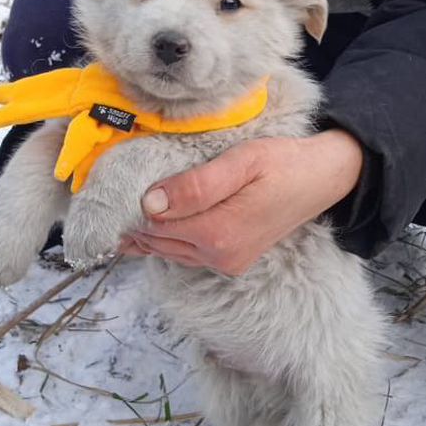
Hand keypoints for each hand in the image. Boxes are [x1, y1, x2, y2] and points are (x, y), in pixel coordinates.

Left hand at [120, 130, 363, 274]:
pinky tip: (145, 230)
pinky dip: (163, 241)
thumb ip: (195, 186)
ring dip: (144, 234)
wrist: (324, 178)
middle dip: (131, 223)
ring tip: (115, 217)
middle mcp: (219, 257)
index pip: (153, 224)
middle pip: (157, 241)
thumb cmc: (284, 163)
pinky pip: (185, 253)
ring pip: (168, 250)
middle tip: (101, 203)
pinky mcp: (232, 260)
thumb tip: (150, 203)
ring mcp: (226, 263)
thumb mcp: (241, 163)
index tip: (107, 188)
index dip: (130, 206)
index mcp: (217, 234)